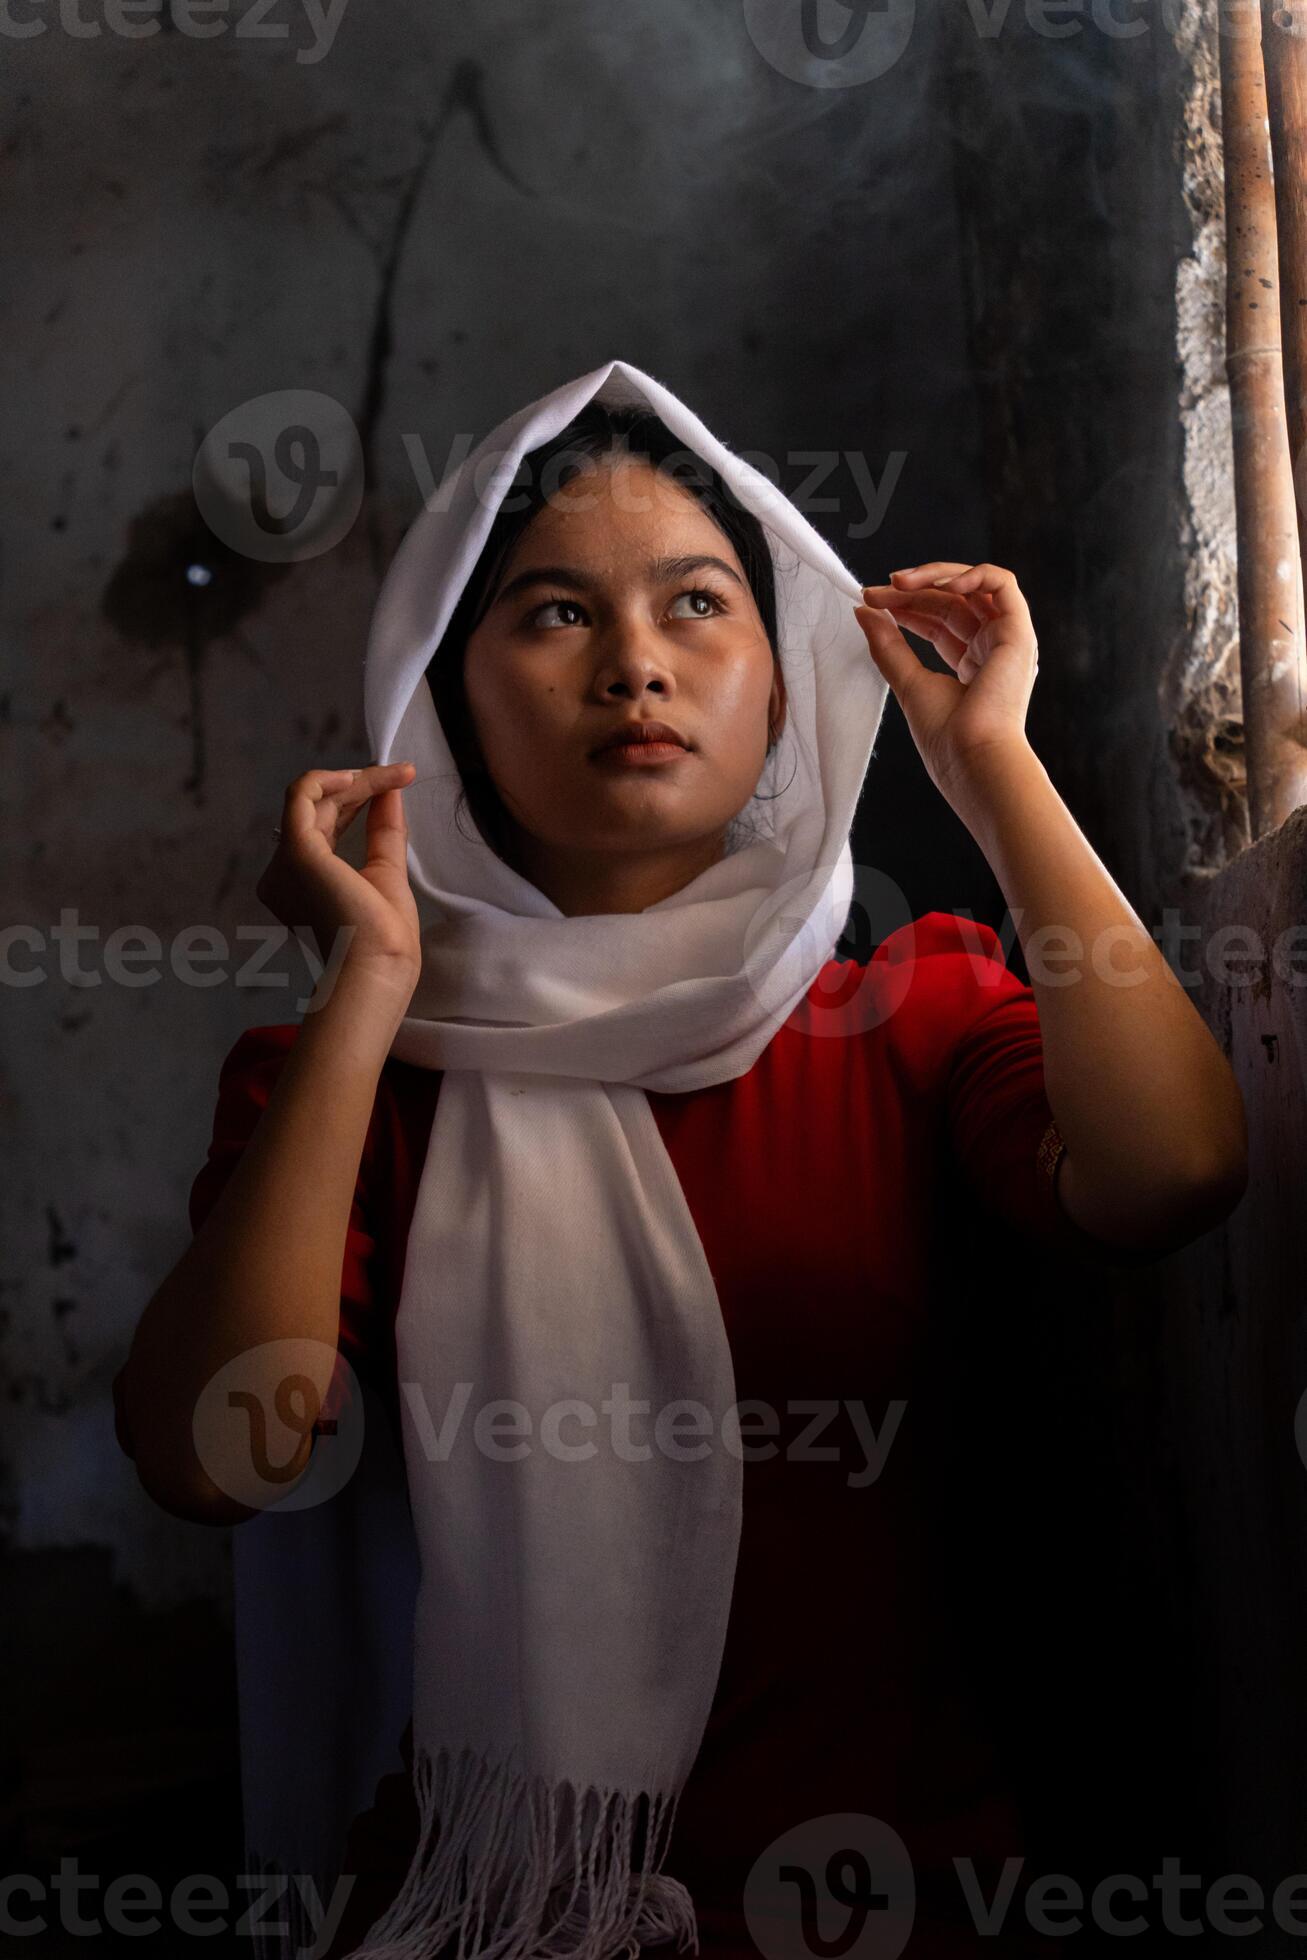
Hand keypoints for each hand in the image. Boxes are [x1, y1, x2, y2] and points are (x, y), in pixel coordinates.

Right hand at [256, 762, 420, 1000]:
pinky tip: (358, 775)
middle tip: (402, 773)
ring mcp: (286, 861)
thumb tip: (391, 792)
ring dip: (358, 780)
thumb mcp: (385, 872)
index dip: (358, 799)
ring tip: (396, 773)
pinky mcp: (296, 850)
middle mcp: (285, 873)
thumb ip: (383, 831)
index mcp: (303, 884)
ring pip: (315, 798)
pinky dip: (328, 777)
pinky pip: (301, 794)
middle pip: (321, 809)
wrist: (379, 966)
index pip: (326, 826)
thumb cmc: (384, 938)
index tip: (396, 783)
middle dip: (363, 786)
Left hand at [855, 561, 1038, 799]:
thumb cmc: (946, 736)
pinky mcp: (1019, 633)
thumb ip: (887, 645)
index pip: (938, 622)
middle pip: (951, 603)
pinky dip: (972, 575)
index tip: (870, 602)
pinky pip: (1002, 584)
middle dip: (910, 592)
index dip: (905, 607)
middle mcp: (992, 650)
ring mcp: (1007, 640)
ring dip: (934, 578)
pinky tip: (941, 584)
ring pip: (974, 587)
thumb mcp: (907, 682)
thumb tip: (864, 611)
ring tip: (898, 582)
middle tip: (874, 592)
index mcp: (972, 667)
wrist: (972, 757)